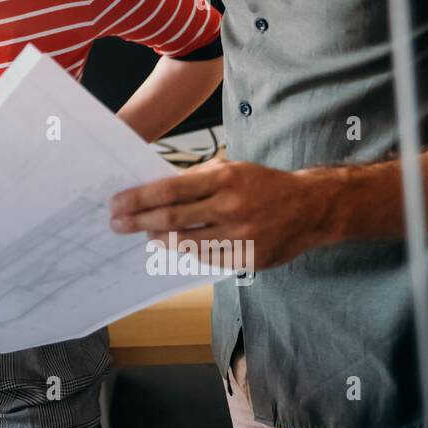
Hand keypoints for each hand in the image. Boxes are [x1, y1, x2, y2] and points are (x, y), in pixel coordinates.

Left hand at [108, 159, 338, 269]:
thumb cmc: (262, 184)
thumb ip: (196, 179)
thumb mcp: (231, 168)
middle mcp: (231, 207)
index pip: (168, 190)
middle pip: (171, 219)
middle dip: (137, 222)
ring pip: (186, 243)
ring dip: (159, 240)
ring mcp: (240, 236)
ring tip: (146, 235)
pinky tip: (176, 244)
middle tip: (116, 224)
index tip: (117, 204)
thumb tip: (156, 190)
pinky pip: (207, 258)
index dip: (138, 199)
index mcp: (223, 179)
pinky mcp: (248, 258)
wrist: (310, 207)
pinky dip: (188, 251)